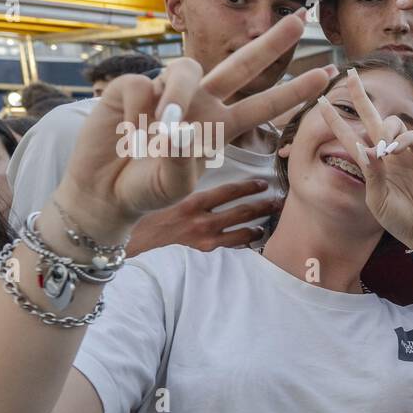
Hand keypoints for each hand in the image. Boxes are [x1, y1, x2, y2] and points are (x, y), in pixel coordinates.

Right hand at [56, 10, 329, 239]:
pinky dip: (138, 111)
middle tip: (301, 18)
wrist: (104, 191)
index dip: (294, 91)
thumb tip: (179, 126)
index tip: (326, 75)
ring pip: (184, 70)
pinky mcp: (132, 86)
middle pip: (242, 64)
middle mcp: (200, 102)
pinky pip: (143, 86)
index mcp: (220, 126)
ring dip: (177, 99)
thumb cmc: (146, 189)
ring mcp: (167, 92)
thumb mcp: (175, 183)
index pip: (264, 105)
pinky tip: (128, 129)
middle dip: (272, 42)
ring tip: (162, 130)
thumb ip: (184, 159)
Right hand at [126, 179, 282, 254]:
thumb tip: (203, 161)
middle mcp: (200, 221)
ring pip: (241, 233)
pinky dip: (244, 242)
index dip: (250, 187)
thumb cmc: (149, 211)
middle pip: (241, 212)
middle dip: (263, 206)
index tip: (264, 184)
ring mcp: (204, 239)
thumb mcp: (168, 191)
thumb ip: (187, 180)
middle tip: (279, 202)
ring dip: (259, 227)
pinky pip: (231, 247)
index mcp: (192, 201)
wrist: (134, 240)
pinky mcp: (204, 251)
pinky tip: (254, 238)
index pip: (229, 191)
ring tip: (270, 222)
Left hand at [317, 68, 412, 246]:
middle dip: (360, 95)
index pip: (349, 135)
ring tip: (384, 152)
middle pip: (371, 116)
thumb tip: (364, 148)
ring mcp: (406, 152)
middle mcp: (386, 152)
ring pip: (393, 123)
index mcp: (370, 163)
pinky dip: (403, 140)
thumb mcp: (376, 198)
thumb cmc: (398, 218)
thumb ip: (370, 173)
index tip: (320, 102)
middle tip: (349, 74)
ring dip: (385, 130)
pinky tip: (395, 151)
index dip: (334, 120)